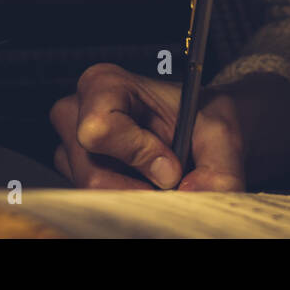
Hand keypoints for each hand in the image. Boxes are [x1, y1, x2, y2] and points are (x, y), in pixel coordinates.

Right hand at [49, 62, 244, 190]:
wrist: (198, 128)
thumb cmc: (202, 119)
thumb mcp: (221, 135)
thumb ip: (217, 169)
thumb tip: (193, 198)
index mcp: (104, 85)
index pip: (99, 129)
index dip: (138, 154)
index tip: (171, 166)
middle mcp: (76, 112)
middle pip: (92, 174)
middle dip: (139, 188)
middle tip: (172, 180)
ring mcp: (69, 147)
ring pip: (91, 195)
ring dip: (134, 197)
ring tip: (160, 179)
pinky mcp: (72, 174)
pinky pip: (93, 204)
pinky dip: (127, 204)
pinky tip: (146, 187)